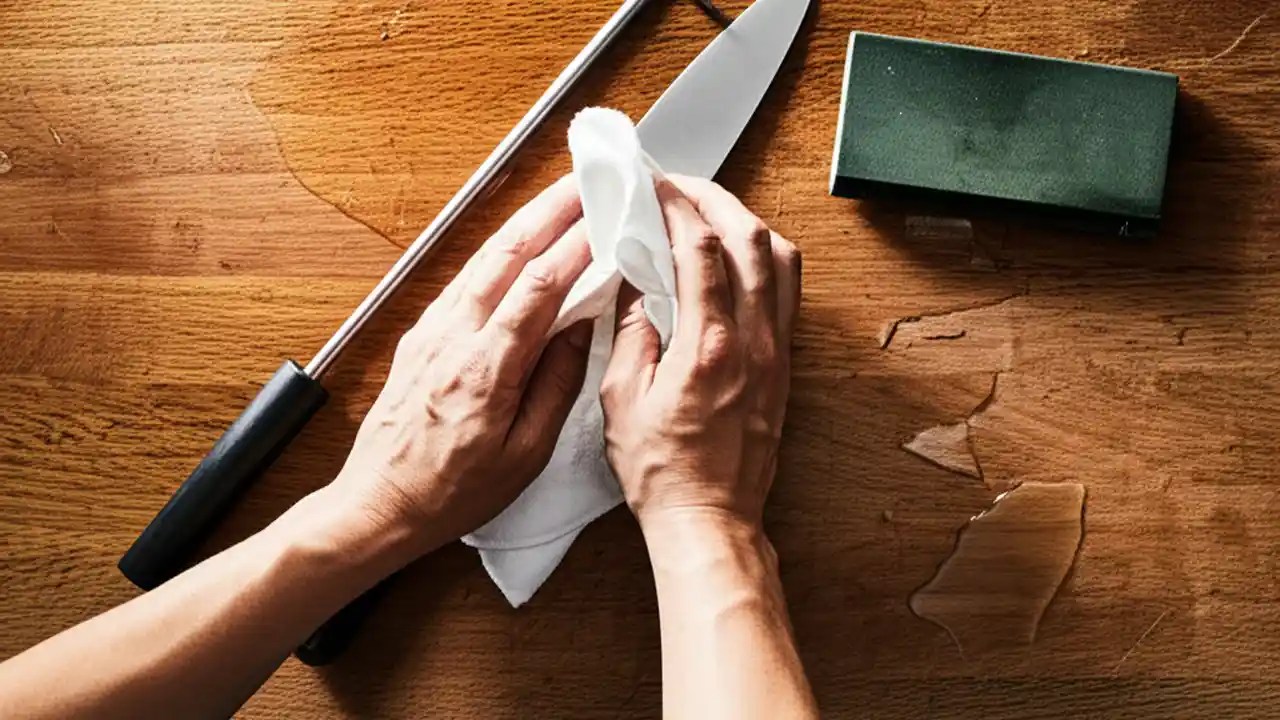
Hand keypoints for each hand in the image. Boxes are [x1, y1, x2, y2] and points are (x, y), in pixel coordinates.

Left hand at [331, 176, 593, 552]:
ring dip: (523, 223)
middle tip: (586, 181)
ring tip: (558, 198)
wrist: (380, 504)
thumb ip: (557, 385)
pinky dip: (496, 252)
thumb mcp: (526, 454)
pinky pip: (464, 279)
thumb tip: (583, 328)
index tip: (607, 218)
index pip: (538, 287)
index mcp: (486, 369)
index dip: (575, 245)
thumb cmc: (454, 492)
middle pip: (506, 254)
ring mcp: (431, 331)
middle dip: (549, 210)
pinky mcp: (419, 335)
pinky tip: (515, 242)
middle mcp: (454, 338)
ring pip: (482, 259)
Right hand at [601, 176, 800, 533]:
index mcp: (709, 345)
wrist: (709, 518)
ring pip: (781, 262)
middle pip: (751, 239)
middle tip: (683, 190)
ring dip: (748, 225)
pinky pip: (787, 294)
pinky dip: (765, 262)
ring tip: (714, 215)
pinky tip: (739, 262)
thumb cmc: (664, 471)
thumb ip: (631, 334)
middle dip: (716, 201)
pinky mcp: (783, 368)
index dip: (678, 206)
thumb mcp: (622, 400)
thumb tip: (636, 290)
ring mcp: (775, 353)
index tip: (657, 188)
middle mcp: (753, 341)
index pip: (701, 248)